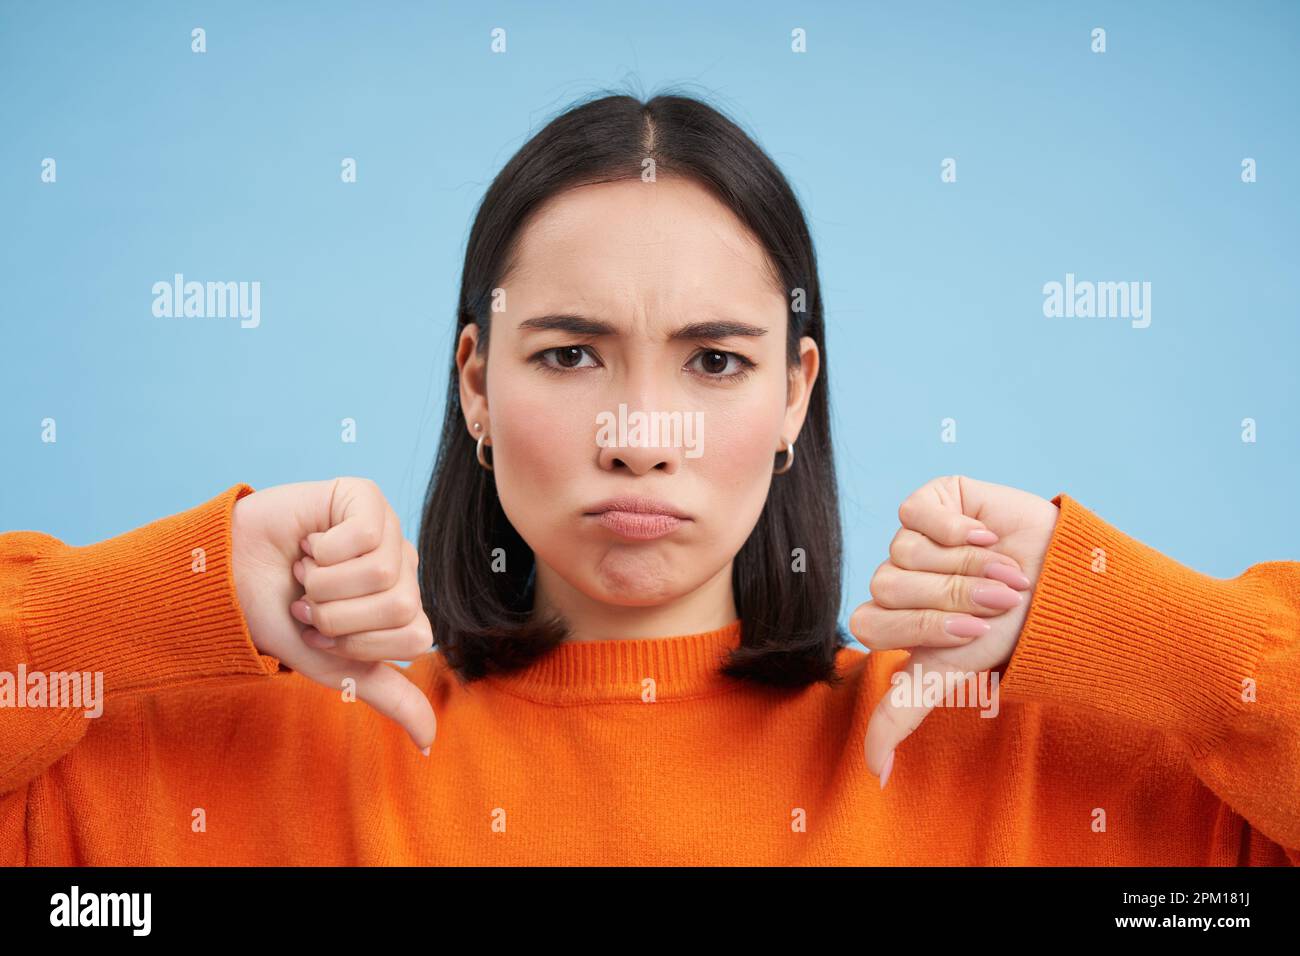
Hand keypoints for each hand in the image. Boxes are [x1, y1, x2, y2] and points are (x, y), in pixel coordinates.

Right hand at [231, 476, 436, 753]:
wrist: (224, 580)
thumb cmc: (278, 617)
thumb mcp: (334, 666)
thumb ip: (386, 695)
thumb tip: (429, 742)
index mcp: (403, 604)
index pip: (414, 637)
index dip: (359, 644)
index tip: (323, 635)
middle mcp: (403, 566)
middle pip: (399, 605)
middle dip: (338, 616)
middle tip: (310, 603)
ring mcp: (387, 528)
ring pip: (381, 572)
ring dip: (324, 584)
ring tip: (305, 572)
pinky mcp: (364, 496)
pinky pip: (363, 535)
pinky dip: (321, 549)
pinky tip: (307, 543)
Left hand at [849, 475, 1058, 785]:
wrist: (1067, 586)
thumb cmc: (1011, 632)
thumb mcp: (954, 675)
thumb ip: (904, 712)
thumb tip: (874, 775)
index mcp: (892, 619)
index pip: (868, 623)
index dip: (922, 627)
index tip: (973, 633)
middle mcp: (895, 578)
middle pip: (887, 585)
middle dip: (951, 597)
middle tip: (998, 600)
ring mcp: (910, 538)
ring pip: (902, 550)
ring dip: (965, 566)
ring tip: (1006, 571)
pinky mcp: (930, 501)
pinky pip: (915, 512)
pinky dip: (956, 528)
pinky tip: (988, 536)